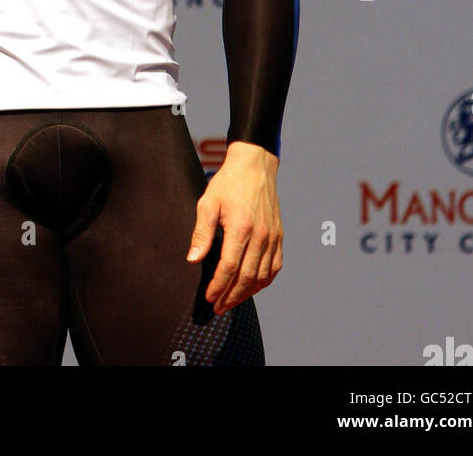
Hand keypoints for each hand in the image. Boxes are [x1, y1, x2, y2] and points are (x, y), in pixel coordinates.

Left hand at [186, 140, 282, 315]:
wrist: (255, 165)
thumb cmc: (228, 183)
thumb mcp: (208, 202)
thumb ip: (201, 232)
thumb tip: (193, 259)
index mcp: (241, 227)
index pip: (229, 267)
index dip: (218, 286)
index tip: (209, 297)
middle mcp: (261, 235)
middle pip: (247, 277)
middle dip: (231, 296)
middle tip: (219, 307)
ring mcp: (273, 237)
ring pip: (263, 276)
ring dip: (247, 293)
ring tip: (232, 301)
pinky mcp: (279, 236)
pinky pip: (275, 267)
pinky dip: (264, 281)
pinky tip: (252, 286)